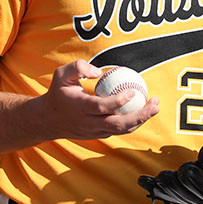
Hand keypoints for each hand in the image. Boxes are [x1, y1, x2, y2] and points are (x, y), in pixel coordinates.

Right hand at [40, 60, 158, 139]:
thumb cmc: (58, 92)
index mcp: (80, 108)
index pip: (102, 107)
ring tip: (155, 107)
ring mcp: (94, 132)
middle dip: (140, 116)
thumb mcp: (61, 74)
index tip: (133, 91)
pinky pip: (118, 131)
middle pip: (118, 124)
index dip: (119, 101)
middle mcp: (88, 123)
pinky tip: (143, 110)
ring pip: (121, 130)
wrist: (47, 120)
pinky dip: (133, 123)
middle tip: (155, 103)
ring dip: (141, 120)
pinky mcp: (98, 136)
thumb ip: (78, 67)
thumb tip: (98, 72)